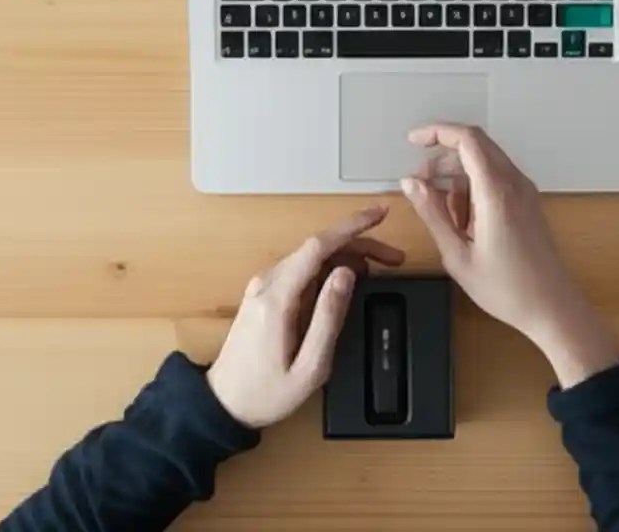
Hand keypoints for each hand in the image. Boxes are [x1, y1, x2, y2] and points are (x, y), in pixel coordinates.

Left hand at [207, 207, 404, 427]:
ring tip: (380, 270)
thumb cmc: (266, 392)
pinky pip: (302, 269)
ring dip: (347, 256)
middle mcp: (266, 284)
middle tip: (395, 258)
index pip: (317, 246)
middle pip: (318, 247)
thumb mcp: (309, 366)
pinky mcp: (264, 294)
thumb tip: (347, 274)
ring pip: (311, 257)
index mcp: (277, 299)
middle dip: (360, 244)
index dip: (352, 226)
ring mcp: (262, 287)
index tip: (380, 215)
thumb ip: (330, 317)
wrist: (223, 403)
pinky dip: (330, 268)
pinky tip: (349, 280)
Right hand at [401, 125, 618, 388]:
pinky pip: (496, 180)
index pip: (467, 139)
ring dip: (457, 178)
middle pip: (475, 146)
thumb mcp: (458, 255)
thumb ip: (432, 213)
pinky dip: (474, 189)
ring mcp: (525, 192)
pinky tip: (464, 223)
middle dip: (442, 158)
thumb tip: (410, 182)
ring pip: (484, 163)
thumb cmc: (506, 289)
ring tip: (443, 217)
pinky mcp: (528, 203)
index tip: (412, 141)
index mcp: (496, 192)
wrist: (553, 307)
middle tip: (419, 185)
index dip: (436, 132)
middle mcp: (514, 183)